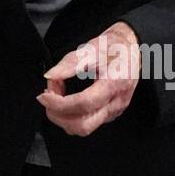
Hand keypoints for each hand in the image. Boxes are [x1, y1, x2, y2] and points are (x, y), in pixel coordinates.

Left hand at [38, 22, 140, 136]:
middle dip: (58, 116)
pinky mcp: (111, 113)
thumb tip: (50, 76)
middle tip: (48, 97)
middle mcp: (116, 103)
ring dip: (64, 115)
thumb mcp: (90, 49)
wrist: (130, 48)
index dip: (59, 104)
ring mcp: (115, 111)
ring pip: (84, 128)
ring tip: (57, 94)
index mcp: (113, 84)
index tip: (44, 95)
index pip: (84, 104)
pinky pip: (88, 122)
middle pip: (83, 125)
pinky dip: (72, 114)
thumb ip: (69, 64)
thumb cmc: (112, 47)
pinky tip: (67, 98)